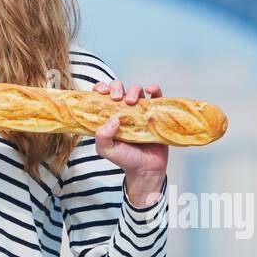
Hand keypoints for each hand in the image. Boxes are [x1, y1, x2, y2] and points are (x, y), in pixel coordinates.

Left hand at [92, 79, 168, 206]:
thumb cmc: (125, 159)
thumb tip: (113, 119)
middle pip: (118, 88)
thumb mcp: (106, 150)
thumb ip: (102, 136)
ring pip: (136, 90)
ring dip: (133, 90)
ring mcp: (139, 111)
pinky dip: (154, 89)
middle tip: (117, 98)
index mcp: (108, 115)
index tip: (102, 92)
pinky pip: (156, 96)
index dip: (100, 88)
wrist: (146, 169)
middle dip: (116, 87)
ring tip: (132, 102)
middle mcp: (123, 110)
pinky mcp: (154, 114)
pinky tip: (150, 91)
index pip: (101, 95)